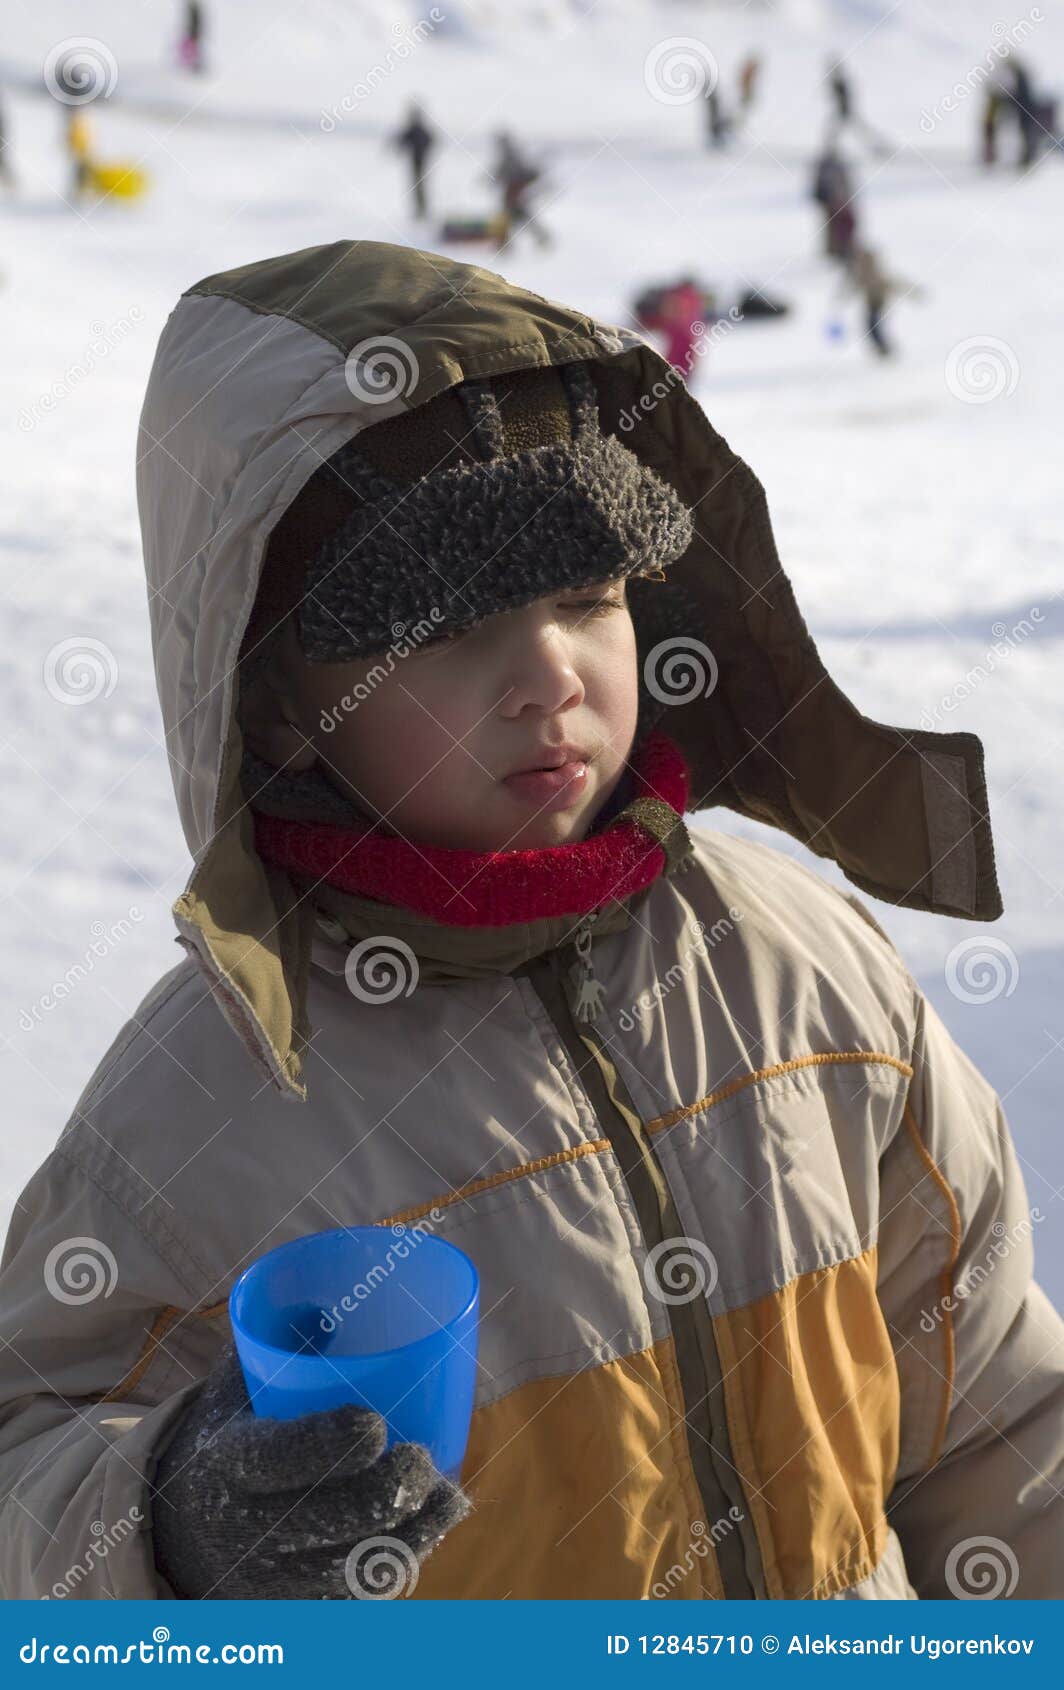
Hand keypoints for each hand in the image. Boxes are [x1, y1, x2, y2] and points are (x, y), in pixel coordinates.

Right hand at [150, 1339, 471, 1598]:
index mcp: (227, 1463)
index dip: (327, 1445)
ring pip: (351, 1567)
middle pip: (326, 1519)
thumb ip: (274, 1342)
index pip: (276, 1458)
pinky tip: (429, 1535)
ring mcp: (273, 1578)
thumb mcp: (230, 1389)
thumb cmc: (226, 1439)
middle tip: (423, 1459)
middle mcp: (247, 1529)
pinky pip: (354, 1599)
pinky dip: (397, 1569)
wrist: (178, 1535)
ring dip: (412, 1536)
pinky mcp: (298, 1608)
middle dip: (386, 1493)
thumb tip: (328, 1296)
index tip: (375, 1424)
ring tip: (450, 1498)